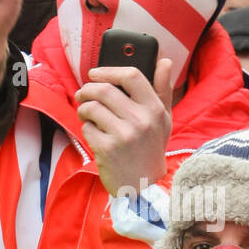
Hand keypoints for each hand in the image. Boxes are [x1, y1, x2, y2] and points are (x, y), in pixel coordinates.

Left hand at [76, 59, 172, 195]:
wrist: (144, 187)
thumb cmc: (151, 150)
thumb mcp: (163, 120)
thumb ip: (162, 90)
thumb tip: (165, 61)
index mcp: (155, 109)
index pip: (132, 76)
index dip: (109, 70)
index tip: (95, 73)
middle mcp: (141, 120)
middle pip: (105, 90)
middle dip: (87, 89)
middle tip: (83, 94)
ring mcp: (124, 135)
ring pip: (92, 107)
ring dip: (83, 109)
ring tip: (86, 115)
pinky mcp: (108, 149)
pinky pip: (87, 128)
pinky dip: (86, 129)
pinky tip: (95, 135)